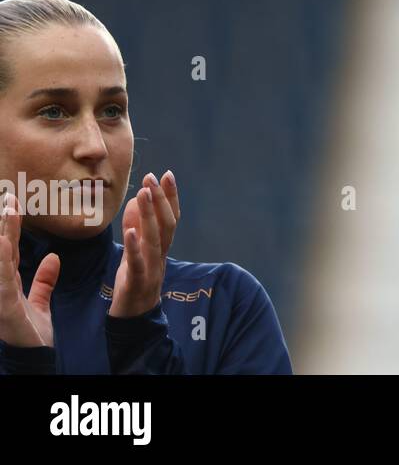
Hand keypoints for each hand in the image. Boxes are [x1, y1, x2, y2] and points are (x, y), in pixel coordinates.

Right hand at [0, 192, 59, 347]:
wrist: (34, 359)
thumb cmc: (32, 334)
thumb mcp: (39, 302)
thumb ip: (44, 280)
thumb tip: (53, 257)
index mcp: (9, 284)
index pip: (11, 249)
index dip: (11, 227)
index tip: (14, 203)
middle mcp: (2, 286)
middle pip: (3, 250)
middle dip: (5, 224)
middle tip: (9, 198)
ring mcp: (0, 296)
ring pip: (0, 261)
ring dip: (3, 236)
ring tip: (7, 211)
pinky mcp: (5, 307)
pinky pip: (4, 281)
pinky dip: (2, 261)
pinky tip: (4, 243)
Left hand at [108, 171, 180, 318]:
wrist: (133, 319)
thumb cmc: (134, 281)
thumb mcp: (135, 250)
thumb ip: (136, 225)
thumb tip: (136, 198)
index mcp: (161, 247)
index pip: (171, 217)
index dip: (171, 197)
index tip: (167, 174)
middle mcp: (161, 255)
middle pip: (167, 225)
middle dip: (161, 200)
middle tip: (153, 178)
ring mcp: (151, 269)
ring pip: (155, 239)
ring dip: (150, 215)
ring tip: (143, 193)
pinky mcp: (136, 283)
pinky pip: (137, 263)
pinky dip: (135, 246)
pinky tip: (130, 231)